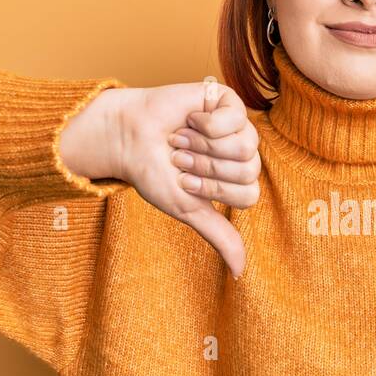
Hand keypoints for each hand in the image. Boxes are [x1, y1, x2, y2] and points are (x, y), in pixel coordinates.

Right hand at [60, 80, 259, 277]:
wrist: (127, 136)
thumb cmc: (155, 172)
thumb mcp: (188, 209)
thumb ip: (219, 235)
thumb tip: (241, 273)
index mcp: (237, 181)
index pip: (248, 195)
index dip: (212, 190)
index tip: (184, 182)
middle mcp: (243, 155)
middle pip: (248, 171)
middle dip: (205, 167)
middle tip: (179, 158)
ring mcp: (239, 127)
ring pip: (244, 146)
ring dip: (203, 146)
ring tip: (181, 140)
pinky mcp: (229, 102)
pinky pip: (235, 118)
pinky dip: (205, 123)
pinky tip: (189, 120)